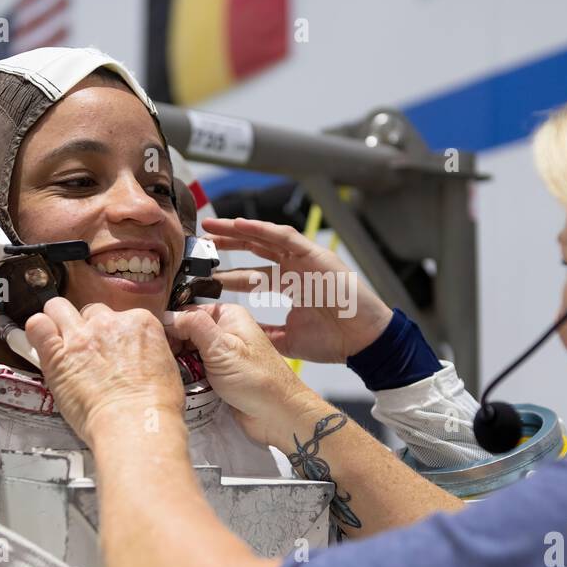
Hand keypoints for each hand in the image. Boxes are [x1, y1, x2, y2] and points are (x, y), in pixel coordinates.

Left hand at [26, 298, 184, 443]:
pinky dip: (36, 330)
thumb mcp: (166, 367)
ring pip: (59, 307)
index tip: (112, 347)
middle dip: (88, 327)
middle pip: (91, 311)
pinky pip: (37, 325)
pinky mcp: (57, 354)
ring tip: (59, 339)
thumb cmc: (153, 405)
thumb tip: (139, 356)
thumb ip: (147, 352)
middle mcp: (109, 323)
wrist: (135, 422)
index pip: (120, 315)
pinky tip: (40, 341)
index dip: (114, 333)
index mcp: (140, 323)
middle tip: (88, 348)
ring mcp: (81, 336)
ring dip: (59, 320)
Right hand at [164, 302, 324, 446]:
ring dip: (179, 366)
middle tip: (169, 363)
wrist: (278, 416)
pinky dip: (186, 378)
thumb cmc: (260, 382)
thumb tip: (167, 316)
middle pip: (183, 333)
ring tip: (177, 375)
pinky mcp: (217, 375)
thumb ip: (194, 327)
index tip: (159, 341)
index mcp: (228, 316)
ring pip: (186, 354)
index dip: (170, 325)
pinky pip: (193, 371)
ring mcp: (220, 355)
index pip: (186, 311)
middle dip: (173, 348)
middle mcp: (224, 332)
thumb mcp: (223, 349)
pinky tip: (182, 385)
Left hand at [203, 217, 392, 362]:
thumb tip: (238, 333)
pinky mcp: (317, 255)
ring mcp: (306, 260)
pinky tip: (241, 224)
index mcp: (289, 284)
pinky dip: (263, 229)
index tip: (202, 276)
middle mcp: (295, 268)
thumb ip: (265, 331)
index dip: (227, 273)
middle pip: (255, 249)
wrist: (365, 342)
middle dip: (228, 244)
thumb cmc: (335, 339)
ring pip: (266, 237)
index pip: (251, 273)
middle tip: (201, 242)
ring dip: (239, 230)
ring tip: (214, 227)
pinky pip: (286, 237)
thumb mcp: (288, 340)